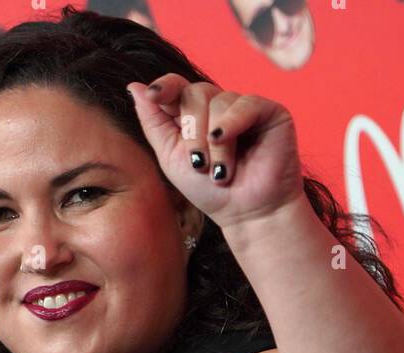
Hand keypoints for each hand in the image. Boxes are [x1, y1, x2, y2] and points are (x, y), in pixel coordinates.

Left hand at [126, 75, 303, 231]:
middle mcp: (219, 106)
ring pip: (219, 101)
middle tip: (199, 165)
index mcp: (194, 116)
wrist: (246, 214)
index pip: (177, 86)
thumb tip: (134, 87)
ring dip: (214, 143)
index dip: (166, 87)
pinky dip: (232, 123)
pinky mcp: (269, 112)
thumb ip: (153, 123)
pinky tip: (226, 141)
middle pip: (195, 93)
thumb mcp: (171, 158)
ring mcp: (244, 107)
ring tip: (220, 172)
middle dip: (192, 132)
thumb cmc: (209, 192)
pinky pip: (245, 102)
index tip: (155, 96)